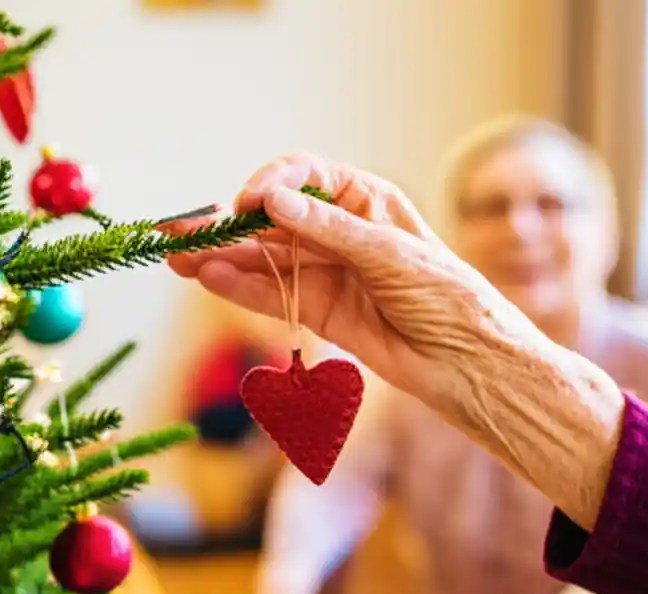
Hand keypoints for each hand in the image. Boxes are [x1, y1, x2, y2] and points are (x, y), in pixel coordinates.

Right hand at [164, 153, 623, 529]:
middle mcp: (342, 233)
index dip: (273, 183)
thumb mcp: (391, 255)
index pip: (306, 176)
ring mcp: (329, 273)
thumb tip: (271, 200)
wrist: (472, 363)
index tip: (250, 201)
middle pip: (275, 219)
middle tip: (181, 228)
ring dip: (222, 257)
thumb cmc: (448, 296)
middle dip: (228, 222)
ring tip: (176, 257)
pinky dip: (242, 288)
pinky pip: (274, 296)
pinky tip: (209, 279)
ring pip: (266, 259)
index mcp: (368, 202)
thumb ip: (328, 231)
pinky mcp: (322, 313)